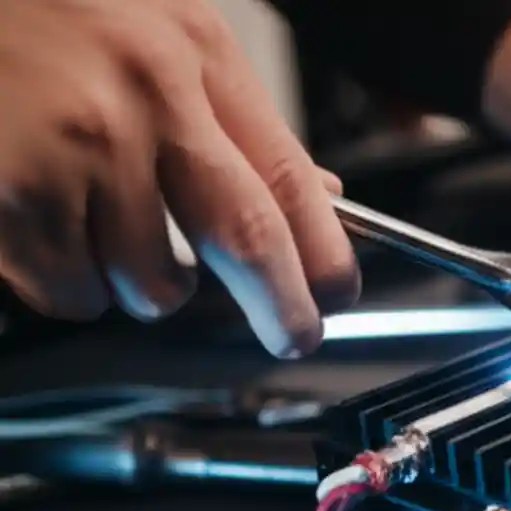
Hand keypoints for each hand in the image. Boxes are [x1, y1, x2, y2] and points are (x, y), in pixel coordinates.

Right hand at [0, 0, 357, 357]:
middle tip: (294, 335)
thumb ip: (237, 117)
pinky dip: (68, 282)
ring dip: (140, 285)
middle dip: (281, 307)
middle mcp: (146, 98)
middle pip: (246, 239)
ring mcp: (79, 147)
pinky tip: (48, 223)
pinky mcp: (15, 193)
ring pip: (150, 284)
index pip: (287, 176)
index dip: (325, 253)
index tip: (337, 292)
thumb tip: (315, 194)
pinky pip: (71, 289)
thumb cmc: (53, 8)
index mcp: (195, 52)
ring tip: (101, 223)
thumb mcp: (165, 34)